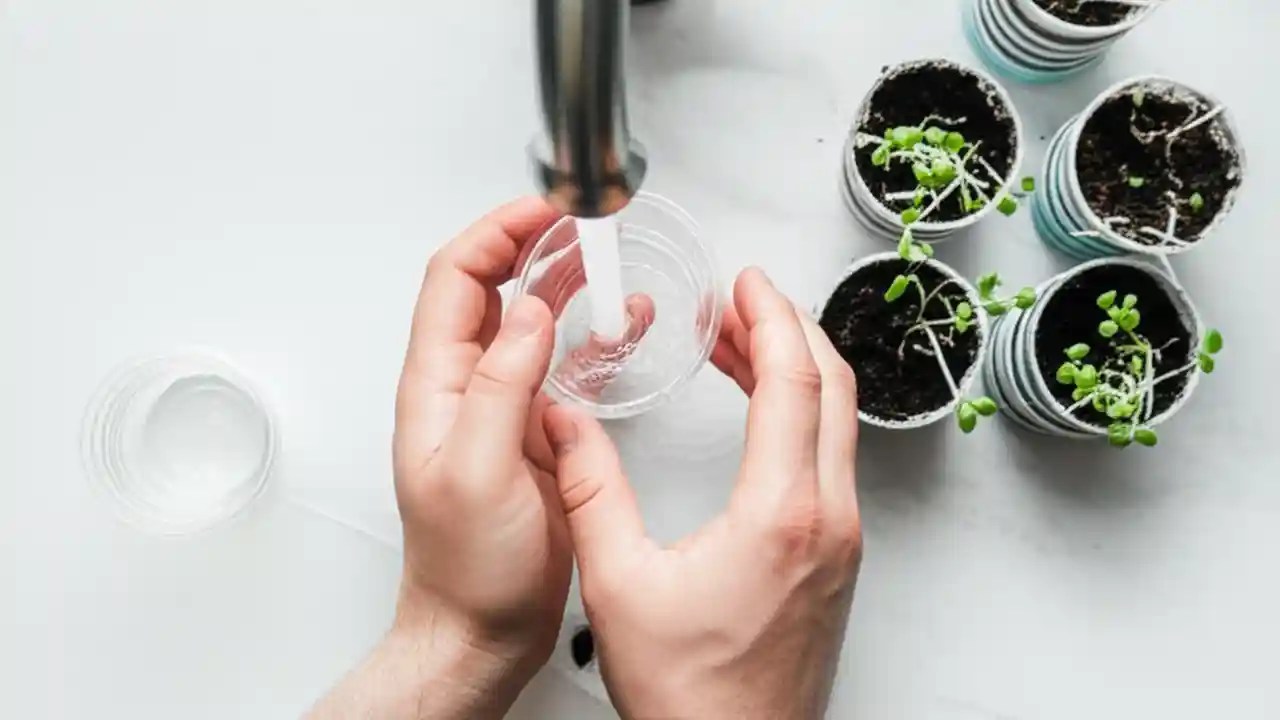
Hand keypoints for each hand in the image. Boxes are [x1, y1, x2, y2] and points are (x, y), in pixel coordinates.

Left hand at [310, 199, 654, 719]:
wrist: (483, 629)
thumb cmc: (466, 568)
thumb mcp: (477, 472)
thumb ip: (500, 387)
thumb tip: (529, 313)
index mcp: (438, 386)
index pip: (456, 280)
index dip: (496, 233)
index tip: (544, 211)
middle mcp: (467, 386)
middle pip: (493, 287)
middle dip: (533, 242)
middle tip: (582, 222)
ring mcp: (504, 406)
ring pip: (534, 320)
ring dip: (568, 282)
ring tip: (607, 258)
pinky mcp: (539, 431)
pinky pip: (568, 365)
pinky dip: (598, 335)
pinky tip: (628, 325)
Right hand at [543, 268, 861, 718]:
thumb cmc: (691, 697)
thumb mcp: (619, 585)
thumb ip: (589, 491)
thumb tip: (564, 423)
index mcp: (782, 514)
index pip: (794, 381)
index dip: (771, 316)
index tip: (745, 281)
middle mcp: (829, 521)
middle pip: (832, 388)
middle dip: (789, 328)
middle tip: (741, 299)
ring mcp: (842, 542)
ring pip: (836, 424)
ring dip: (794, 372)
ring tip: (738, 345)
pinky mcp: (837, 562)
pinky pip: (829, 461)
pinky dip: (798, 418)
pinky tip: (758, 417)